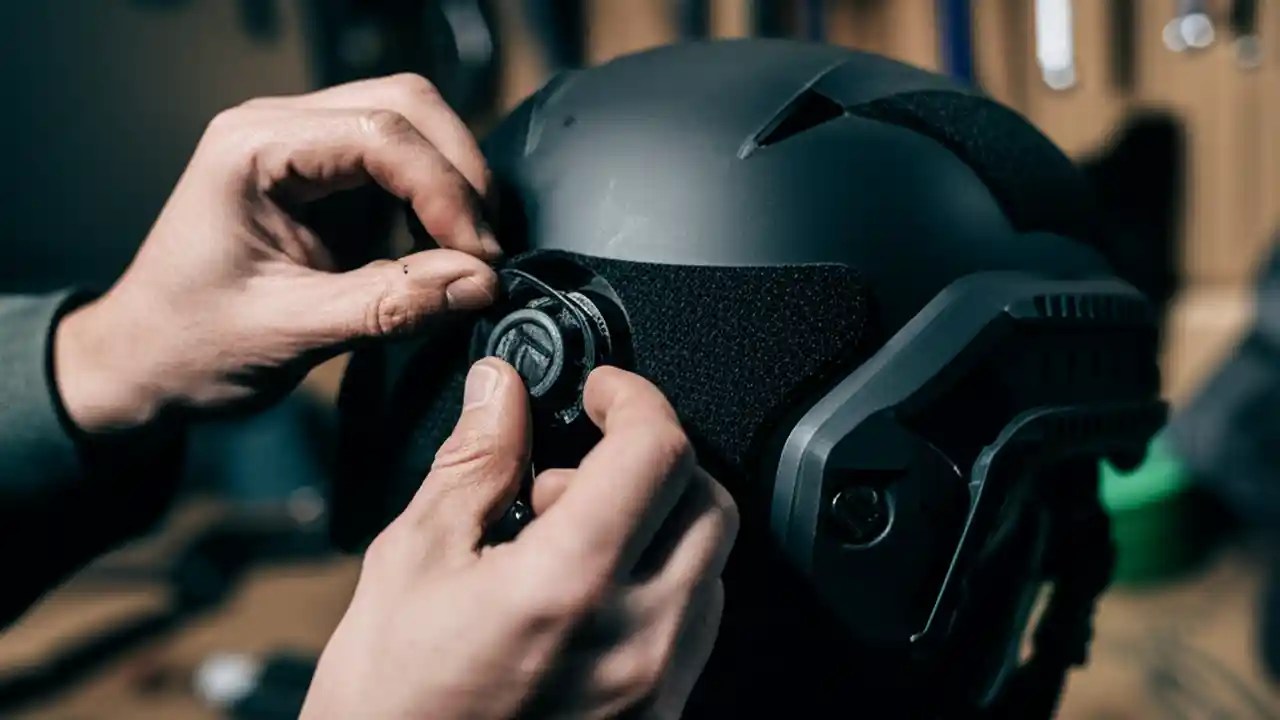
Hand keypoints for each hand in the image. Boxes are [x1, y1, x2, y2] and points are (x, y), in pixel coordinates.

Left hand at [54, 73, 500, 433]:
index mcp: (252, 148)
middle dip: (461, 176)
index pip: (381, 133)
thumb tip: (480, 283)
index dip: (446, 191)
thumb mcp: (289, 333)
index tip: (479, 257)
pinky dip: (440, 204)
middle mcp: (281, 130)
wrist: (147, 364)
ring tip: (469, 257)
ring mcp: (308, 150)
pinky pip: (407, 167)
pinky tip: (442, 252)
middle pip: (408, 107)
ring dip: (456, 187)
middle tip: (485, 253)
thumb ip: (388, 305)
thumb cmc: (189, 345)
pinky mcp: (331, 181)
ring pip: (417, 127)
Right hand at [301, 361, 737, 718]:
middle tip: (574, 471)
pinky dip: (660, 582)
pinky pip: (694, 624)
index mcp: (568, 585)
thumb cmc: (389, 707)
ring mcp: (656, 686)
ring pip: (708, 563)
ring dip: (658, 524)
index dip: (634, 399)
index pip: (657, 453)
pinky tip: (589, 594)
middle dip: (651, 461)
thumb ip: (473, 464)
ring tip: (569, 542)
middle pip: (707, 502)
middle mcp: (635, 639)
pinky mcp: (659, 716)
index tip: (603, 392)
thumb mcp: (411, 563)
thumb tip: (499, 391)